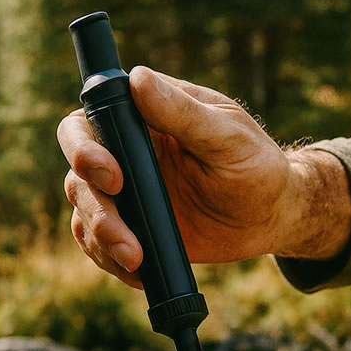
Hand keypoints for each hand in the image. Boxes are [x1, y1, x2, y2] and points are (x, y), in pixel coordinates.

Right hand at [57, 68, 350, 287]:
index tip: (113, 176)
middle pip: (79, 175)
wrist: (271, 216)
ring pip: (85, 214)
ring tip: (136, 259)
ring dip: (101, 238)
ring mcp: (127, 195)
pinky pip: (101, 246)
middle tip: (124, 234)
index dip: (84, 148)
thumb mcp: (228, 136)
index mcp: (141, 119)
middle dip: (93, 206)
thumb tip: (137, 79)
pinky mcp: (135, 229)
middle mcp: (125, 155)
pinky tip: (138, 271)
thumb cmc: (256, 165)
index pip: (88, 122)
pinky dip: (109, 260)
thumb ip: (183, 112)